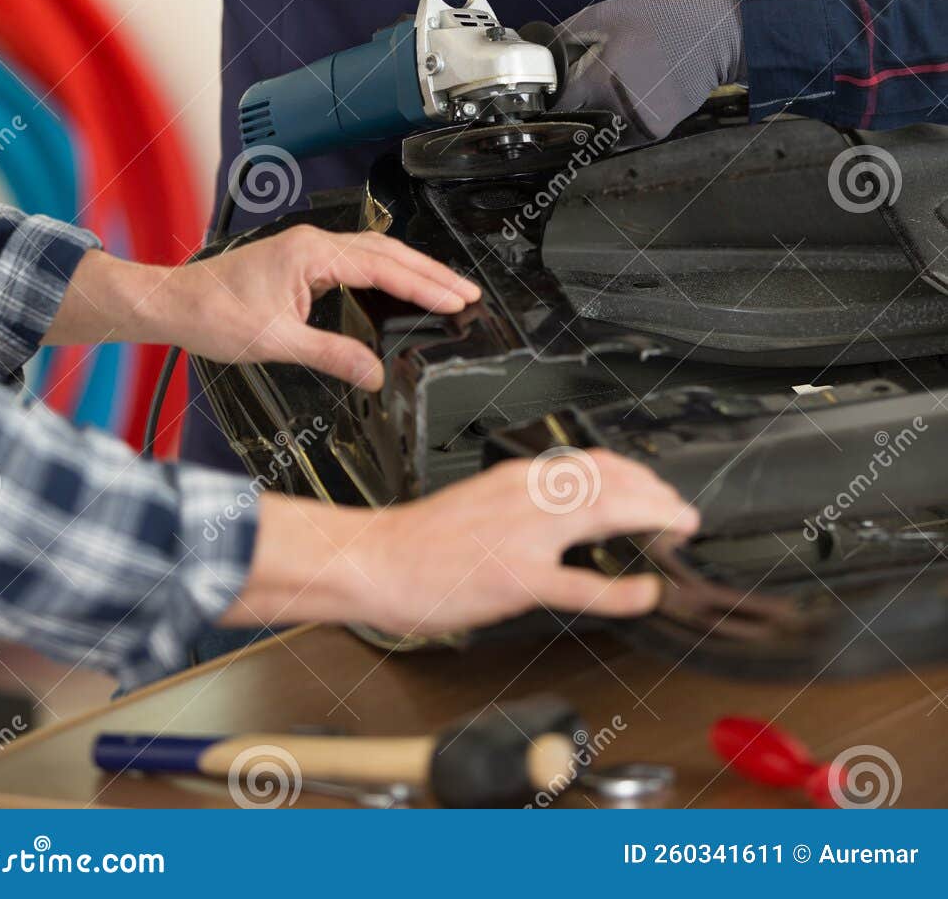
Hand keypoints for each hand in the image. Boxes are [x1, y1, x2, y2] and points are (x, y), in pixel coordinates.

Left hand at [50, 227, 478, 389]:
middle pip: (388, 252)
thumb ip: (332, 356)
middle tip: (468, 292)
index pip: (383, 267)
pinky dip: (386, 274)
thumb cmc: (212, 314)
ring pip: (374, 254)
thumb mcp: (276, 342)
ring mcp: (308, 251)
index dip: (424, 285)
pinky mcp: (301, 263)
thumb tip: (374, 373)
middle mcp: (314, 244)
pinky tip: (398, 289)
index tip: (457, 300)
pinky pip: (356, 262)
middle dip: (430, 273)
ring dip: (411, 271)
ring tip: (446, 290)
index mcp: (313, 254)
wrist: (173, 305)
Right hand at [233, 451, 698, 631]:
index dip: (634, 474)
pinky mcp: (517, 579)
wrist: (374, 560)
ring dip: (652, 519)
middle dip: (656, 494)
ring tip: (678, 533)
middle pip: (609, 480)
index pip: (591, 462)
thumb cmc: (417, 542)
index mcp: (515, 478)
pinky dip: (624, 590)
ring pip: (606, 512)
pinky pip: (583, 583)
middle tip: (682, 512)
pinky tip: (645, 594)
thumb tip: (562, 512)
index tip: (656, 488)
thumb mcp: (477, 503)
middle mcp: (525, 496)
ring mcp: (524, 536)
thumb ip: (520, 504)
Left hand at [523, 0, 744, 143]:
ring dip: (592, 118)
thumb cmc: (656, 22)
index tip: (541, 95)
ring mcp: (635, 125)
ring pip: (596, 132)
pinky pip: (620, 136)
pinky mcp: (652, 133)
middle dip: (568, 109)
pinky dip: (615, 123)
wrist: (712, 40)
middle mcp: (614, 110)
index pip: (555, 105)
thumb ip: (565, 37)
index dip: (545, 100)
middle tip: (572, 92)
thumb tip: (537, 54)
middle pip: (574, 121)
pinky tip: (626, 100)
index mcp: (597, 80)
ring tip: (604, 93)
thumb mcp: (603, 16)